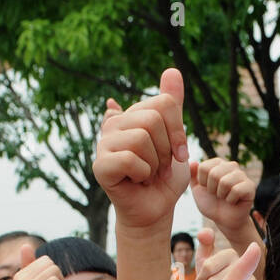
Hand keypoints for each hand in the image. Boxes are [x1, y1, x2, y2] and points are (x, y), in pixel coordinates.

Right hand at [94, 68, 189, 229]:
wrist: (155, 210)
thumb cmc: (164, 178)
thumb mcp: (175, 140)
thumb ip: (173, 106)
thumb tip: (172, 69)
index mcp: (133, 115)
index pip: (163, 103)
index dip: (178, 131)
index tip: (179, 153)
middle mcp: (115, 124)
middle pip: (151, 119)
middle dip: (165, 150)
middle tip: (159, 167)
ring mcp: (104, 143)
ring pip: (141, 138)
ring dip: (155, 164)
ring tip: (148, 174)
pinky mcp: (100, 165)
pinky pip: (130, 158)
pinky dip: (142, 174)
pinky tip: (136, 181)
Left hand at [190, 158, 255, 238]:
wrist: (223, 220)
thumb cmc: (211, 203)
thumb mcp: (196, 189)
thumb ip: (192, 175)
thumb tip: (193, 162)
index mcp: (218, 163)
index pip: (204, 167)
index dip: (202, 182)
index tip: (207, 188)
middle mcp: (231, 166)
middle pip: (214, 174)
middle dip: (212, 189)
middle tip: (217, 195)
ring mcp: (242, 175)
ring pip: (225, 182)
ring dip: (221, 195)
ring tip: (225, 197)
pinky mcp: (250, 186)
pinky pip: (236, 190)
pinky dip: (231, 200)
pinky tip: (233, 201)